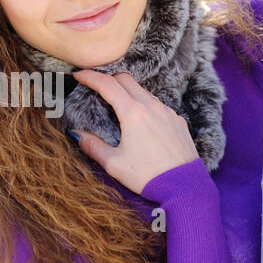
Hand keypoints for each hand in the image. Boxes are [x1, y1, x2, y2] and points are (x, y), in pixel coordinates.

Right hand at [69, 69, 199, 195]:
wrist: (184, 188)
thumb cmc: (148, 177)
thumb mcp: (114, 164)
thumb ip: (93, 146)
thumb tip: (78, 135)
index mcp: (133, 114)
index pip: (108, 85)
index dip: (90, 77)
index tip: (79, 74)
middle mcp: (152, 107)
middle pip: (126, 80)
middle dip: (108, 78)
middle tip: (95, 86)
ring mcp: (167, 113)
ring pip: (143, 91)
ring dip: (127, 91)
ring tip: (116, 104)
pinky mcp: (178, 121)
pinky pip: (158, 105)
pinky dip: (144, 104)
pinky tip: (140, 120)